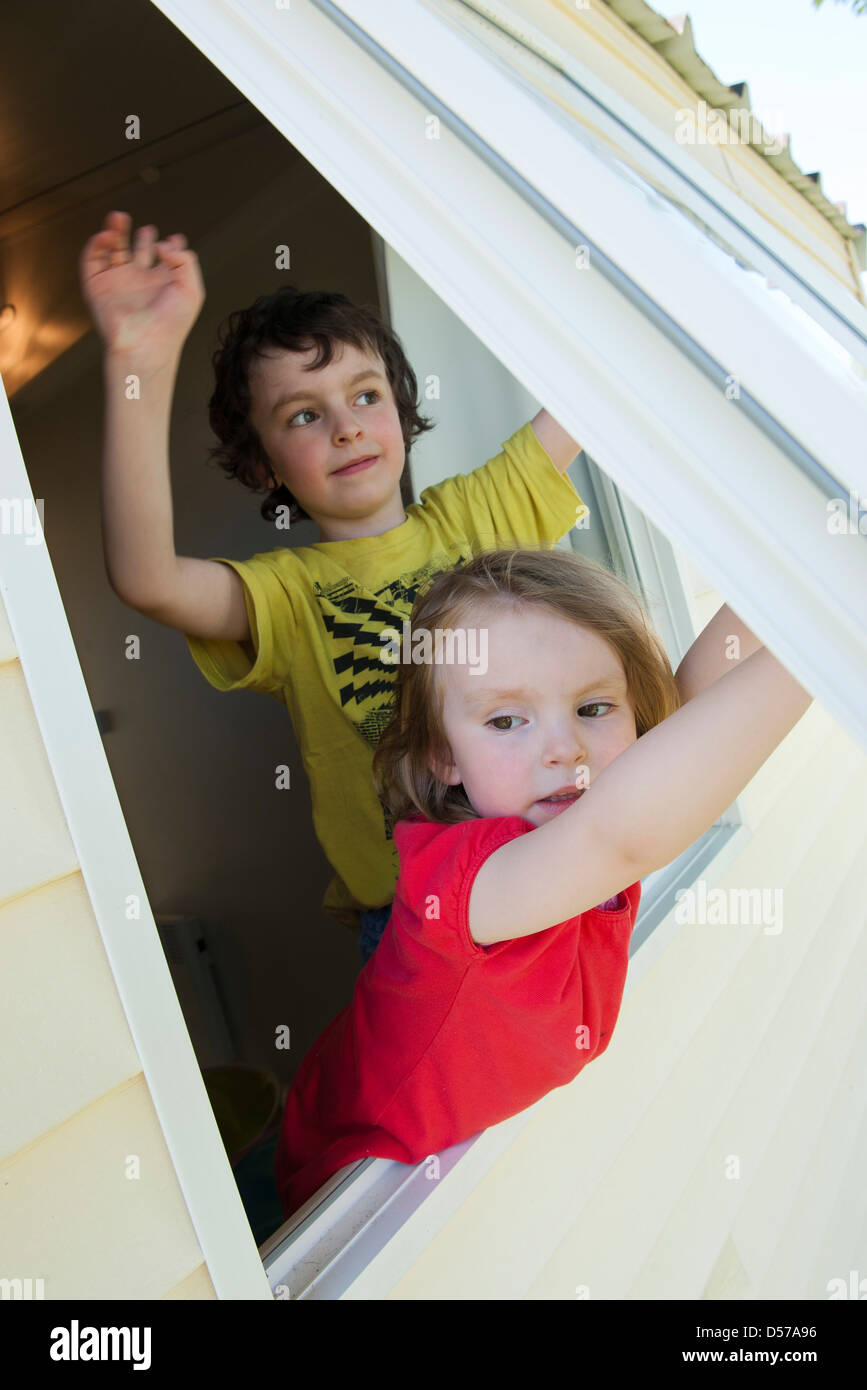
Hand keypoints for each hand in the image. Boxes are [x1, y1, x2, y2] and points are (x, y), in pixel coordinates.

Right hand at [79, 210, 204, 366]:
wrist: (145, 343)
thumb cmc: (171, 324)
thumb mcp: (191, 290)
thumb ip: (185, 261)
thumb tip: (163, 244)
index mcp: (162, 285)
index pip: (166, 261)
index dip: (171, 247)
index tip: (177, 239)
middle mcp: (140, 283)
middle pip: (138, 252)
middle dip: (142, 237)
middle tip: (148, 229)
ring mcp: (118, 284)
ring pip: (113, 251)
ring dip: (115, 232)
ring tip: (120, 217)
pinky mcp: (97, 287)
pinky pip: (92, 260)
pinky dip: (96, 244)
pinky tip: (107, 235)